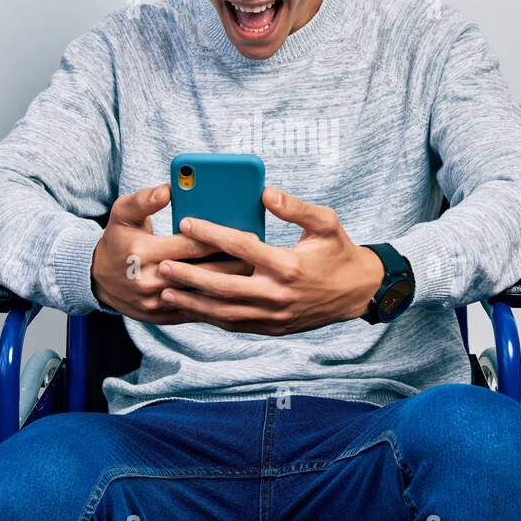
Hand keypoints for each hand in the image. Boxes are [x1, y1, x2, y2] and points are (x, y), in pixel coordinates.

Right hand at [90, 183, 251, 323]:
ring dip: (229, 287)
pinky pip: (194, 312)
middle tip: (261, 258)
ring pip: (201, 295)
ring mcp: (156, 302)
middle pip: (202, 273)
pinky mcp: (161, 317)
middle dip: (233, 265)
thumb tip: (169, 189)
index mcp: (144, 253)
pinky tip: (235, 296)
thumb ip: (145, 200)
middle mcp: (150, 281)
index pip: (191, 246)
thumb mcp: (122, 213)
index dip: (220, 240)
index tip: (247, 235)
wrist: (96, 280)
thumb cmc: (116, 240)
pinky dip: (216, 304)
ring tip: (254, 276)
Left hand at [156, 185, 385, 335]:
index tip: (187, 223)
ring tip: (166, 294)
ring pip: (225, 312)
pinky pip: (236, 325)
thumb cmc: (339, 252)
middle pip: (224, 287)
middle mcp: (278, 293)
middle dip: (190, 277)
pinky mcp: (274, 328)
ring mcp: (275, 315)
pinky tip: (193, 309)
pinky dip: (212, 318)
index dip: (211, 234)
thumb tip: (266, 192)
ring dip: (193, 304)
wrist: (358, 293)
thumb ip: (295, 207)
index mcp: (288, 264)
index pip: (241, 246)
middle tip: (163, 267)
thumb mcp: (326, 222)